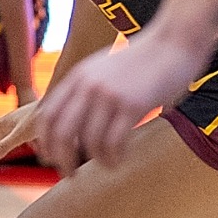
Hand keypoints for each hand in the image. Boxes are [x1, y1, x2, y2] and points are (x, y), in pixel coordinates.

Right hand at [0, 102, 38, 162]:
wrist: (57, 104)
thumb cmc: (37, 119)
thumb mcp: (18, 135)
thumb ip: (3, 146)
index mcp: (8, 120)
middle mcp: (16, 117)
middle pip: (0, 127)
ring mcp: (27, 117)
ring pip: (11, 127)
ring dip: (4, 134)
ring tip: (1, 138)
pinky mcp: (37, 119)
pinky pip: (24, 127)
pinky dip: (19, 133)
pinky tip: (26, 135)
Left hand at [29, 21, 207, 170]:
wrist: (173, 42)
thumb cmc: (142, 60)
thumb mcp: (103, 68)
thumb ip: (86, 88)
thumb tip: (73, 121)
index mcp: (78, 76)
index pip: (48, 114)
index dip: (45, 141)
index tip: (49, 157)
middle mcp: (88, 85)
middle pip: (62, 132)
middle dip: (62, 159)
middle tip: (70, 175)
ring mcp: (109, 94)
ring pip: (89, 141)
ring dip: (95, 160)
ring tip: (106, 164)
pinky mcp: (133, 104)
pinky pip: (114, 142)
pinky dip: (113, 157)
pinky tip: (119, 160)